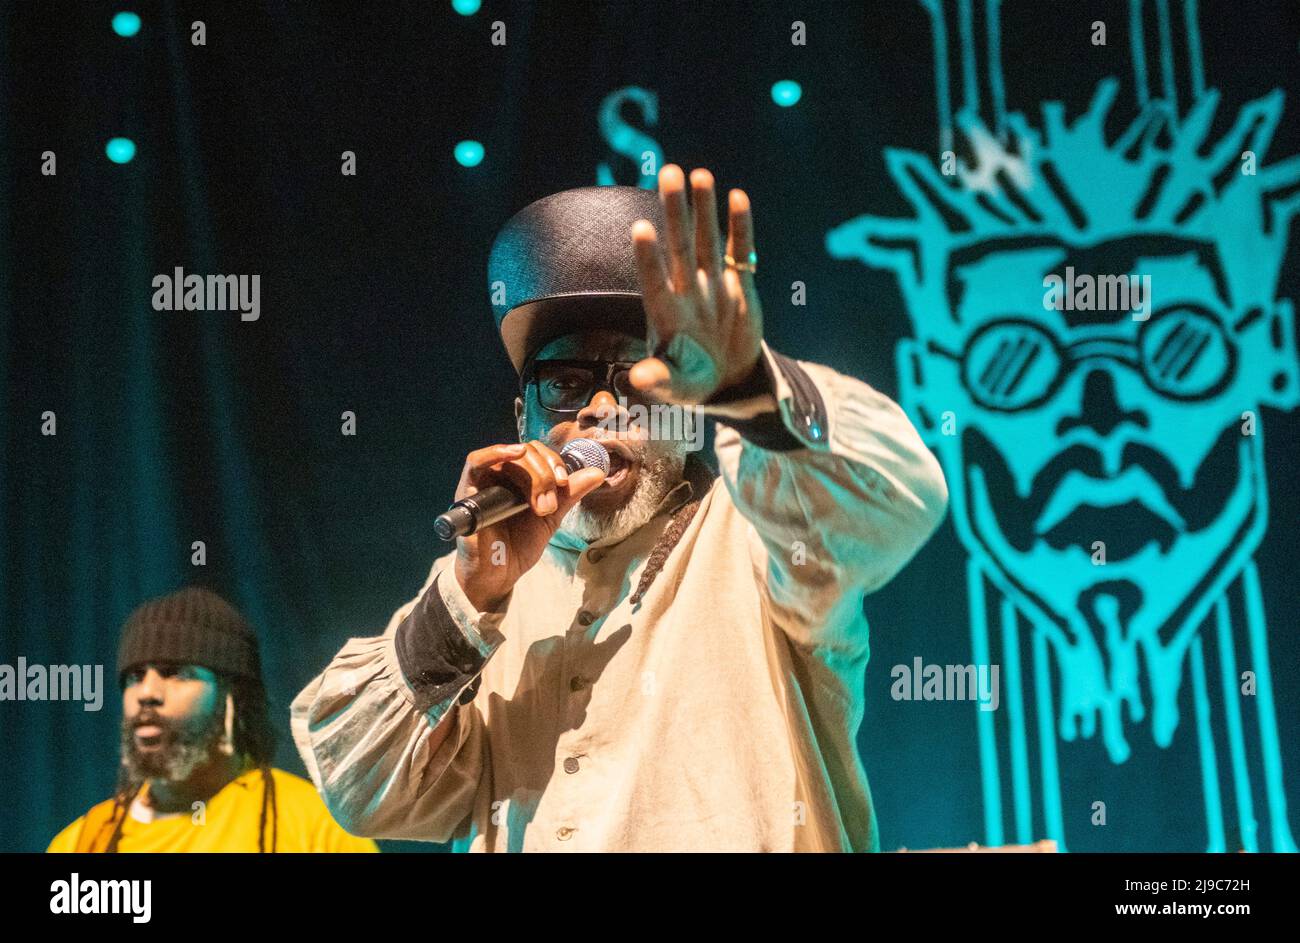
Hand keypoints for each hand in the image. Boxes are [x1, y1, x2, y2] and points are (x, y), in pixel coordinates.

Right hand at [451, 441, 604, 610]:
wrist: (500, 576)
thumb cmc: (518, 546)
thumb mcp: (550, 517)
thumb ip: (569, 494)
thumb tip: (598, 473)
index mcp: (518, 479)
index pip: (537, 453)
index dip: (554, 461)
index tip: (565, 482)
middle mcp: (500, 476)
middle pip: (525, 453)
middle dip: (545, 474)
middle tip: (550, 504)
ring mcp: (483, 482)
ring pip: (508, 457)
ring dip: (531, 473)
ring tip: (541, 504)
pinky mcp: (467, 492)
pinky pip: (475, 462)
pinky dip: (495, 453)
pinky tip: (515, 452)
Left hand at [628, 164, 763, 404]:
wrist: (726, 378)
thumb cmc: (691, 382)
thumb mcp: (674, 387)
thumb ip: (657, 380)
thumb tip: (636, 381)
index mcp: (665, 313)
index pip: (653, 279)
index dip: (647, 256)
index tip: (641, 228)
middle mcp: (686, 290)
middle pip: (679, 245)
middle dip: (675, 210)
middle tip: (668, 172)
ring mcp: (712, 284)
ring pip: (706, 240)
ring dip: (703, 208)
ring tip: (699, 175)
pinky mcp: (738, 285)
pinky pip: (740, 252)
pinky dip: (740, 227)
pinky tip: (736, 198)